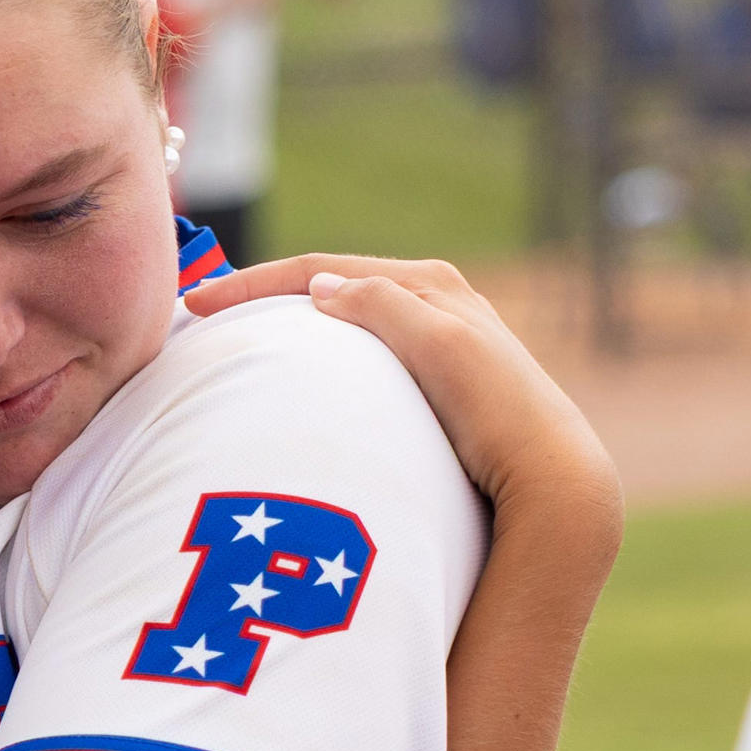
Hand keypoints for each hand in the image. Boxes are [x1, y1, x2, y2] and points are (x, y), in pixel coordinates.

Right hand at [186, 254, 620, 555]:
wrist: (554, 480)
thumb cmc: (500, 411)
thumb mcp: (439, 345)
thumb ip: (382, 305)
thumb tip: (322, 287)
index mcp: (430, 286)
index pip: (323, 270)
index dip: (255, 283)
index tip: (196, 305)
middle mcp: (437, 307)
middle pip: (334, 289)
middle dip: (271, 297)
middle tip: (209, 317)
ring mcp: (438, 350)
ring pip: (350, 326)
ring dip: (297, 329)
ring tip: (246, 348)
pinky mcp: (441, 392)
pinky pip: (367, 362)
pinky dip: (326, 362)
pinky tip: (307, 387)